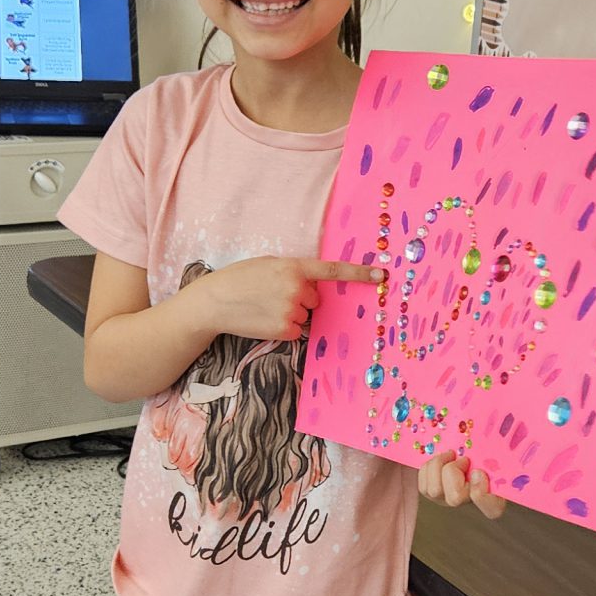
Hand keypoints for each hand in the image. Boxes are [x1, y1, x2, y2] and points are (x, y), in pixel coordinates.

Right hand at [194, 255, 376, 343]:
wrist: (214, 301)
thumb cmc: (240, 279)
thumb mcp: (269, 265)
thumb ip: (294, 271)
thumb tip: (313, 287)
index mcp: (293, 267)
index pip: (333, 270)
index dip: (359, 274)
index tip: (381, 276)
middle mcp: (296, 288)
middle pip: (315, 298)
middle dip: (301, 297)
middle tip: (273, 294)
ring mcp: (290, 311)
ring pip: (304, 315)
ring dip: (290, 312)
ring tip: (263, 305)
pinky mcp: (283, 329)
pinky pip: (295, 330)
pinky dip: (283, 327)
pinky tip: (263, 319)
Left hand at [418, 455, 506, 519]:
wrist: (469, 450)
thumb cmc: (486, 452)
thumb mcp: (495, 453)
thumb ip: (494, 458)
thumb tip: (481, 465)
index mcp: (495, 497)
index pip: (492, 509)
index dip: (482, 494)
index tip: (478, 472)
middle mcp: (470, 503)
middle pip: (455, 498)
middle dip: (453, 470)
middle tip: (462, 459)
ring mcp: (449, 501)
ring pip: (434, 491)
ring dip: (439, 466)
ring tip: (450, 456)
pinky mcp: (433, 495)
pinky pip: (423, 486)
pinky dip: (428, 468)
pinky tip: (440, 461)